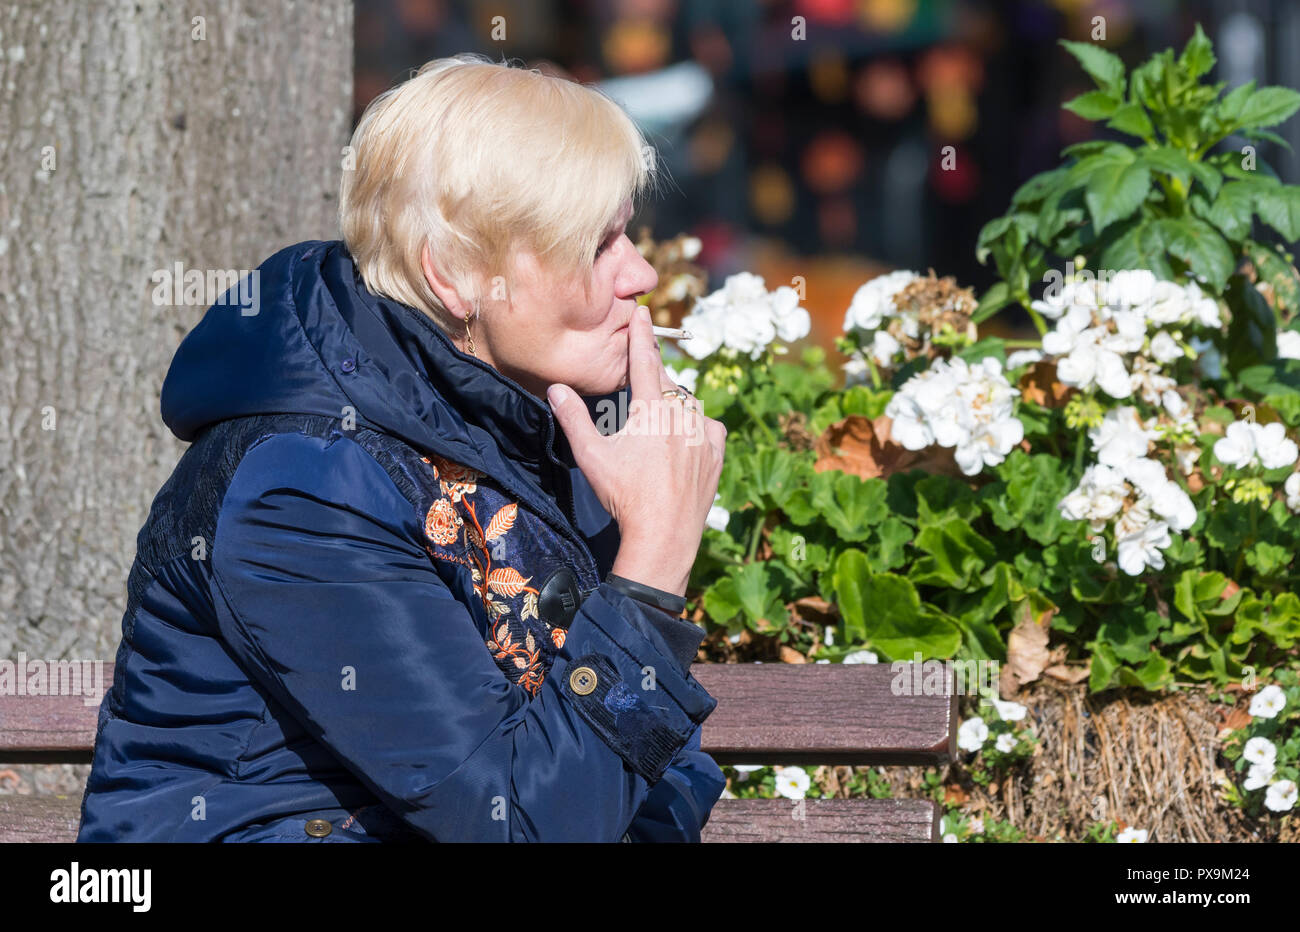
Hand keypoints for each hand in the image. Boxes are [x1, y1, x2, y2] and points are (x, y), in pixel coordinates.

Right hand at [547, 306, 725, 595]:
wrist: (663, 535)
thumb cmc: (624, 495)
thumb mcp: (592, 456)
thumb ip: (573, 418)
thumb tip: (556, 388)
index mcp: (651, 409)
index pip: (645, 360)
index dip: (641, 334)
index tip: (643, 311)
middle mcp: (682, 414)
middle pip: (667, 382)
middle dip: (654, 376)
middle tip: (641, 380)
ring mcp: (703, 434)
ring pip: (688, 404)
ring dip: (674, 403)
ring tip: (658, 418)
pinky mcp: (716, 453)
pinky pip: (708, 426)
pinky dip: (696, 425)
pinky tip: (686, 437)